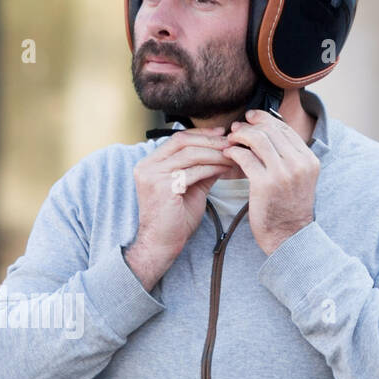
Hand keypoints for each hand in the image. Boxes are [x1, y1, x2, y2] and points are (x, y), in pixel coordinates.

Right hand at [125, 128, 236, 288]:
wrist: (161, 244)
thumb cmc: (174, 220)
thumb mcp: (190, 188)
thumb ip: (202, 169)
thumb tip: (223, 153)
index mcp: (150, 164)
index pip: (177, 139)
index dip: (201, 134)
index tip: (221, 133)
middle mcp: (147, 166)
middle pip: (182, 142)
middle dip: (210, 140)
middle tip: (231, 141)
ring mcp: (152, 176)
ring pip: (190, 154)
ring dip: (214, 153)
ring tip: (232, 155)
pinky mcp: (163, 187)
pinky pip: (193, 171)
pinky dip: (211, 167)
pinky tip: (225, 168)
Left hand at [221, 110, 319, 254]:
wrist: (288, 237)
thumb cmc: (288, 209)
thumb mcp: (298, 179)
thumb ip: (289, 158)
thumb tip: (268, 134)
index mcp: (309, 160)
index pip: (285, 129)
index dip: (265, 119)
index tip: (251, 118)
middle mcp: (299, 163)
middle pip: (271, 130)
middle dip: (250, 125)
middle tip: (236, 127)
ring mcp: (282, 173)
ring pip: (258, 140)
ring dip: (240, 136)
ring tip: (231, 139)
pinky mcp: (264, 184)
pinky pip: (245, 158)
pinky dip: (234, 152)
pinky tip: (228, 154)